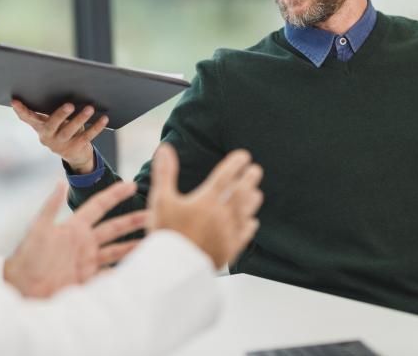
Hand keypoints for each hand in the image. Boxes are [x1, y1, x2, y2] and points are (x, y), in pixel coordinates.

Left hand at [3, 180, 147, 298]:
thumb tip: (60, 182)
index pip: (98, 206)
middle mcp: (83, 243)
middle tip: (154, 213)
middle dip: (133, 220)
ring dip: (133, 245)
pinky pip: (110, 273)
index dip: (115, 195)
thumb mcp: (37, 231)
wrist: (20, 292)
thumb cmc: (26, 260)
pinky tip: (138, 269)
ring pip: (116, 250)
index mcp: (74, 228)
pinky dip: (124, 270)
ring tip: (153, 241)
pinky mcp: (87, 280)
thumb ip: (50, 207)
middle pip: (114, 228)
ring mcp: (86, 262)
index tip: (132, 184)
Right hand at [11, 100, 107, 173]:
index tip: (14, 100)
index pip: (27, 118)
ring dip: (81, 119)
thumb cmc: (64, 128)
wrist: (76, 154)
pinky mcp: (75, 149)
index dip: (21, 110)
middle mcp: (47, 137)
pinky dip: (96, 127)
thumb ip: (52, 109)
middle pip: (51, 125)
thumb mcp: (56, 120)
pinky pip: (86, 137)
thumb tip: (62, 86)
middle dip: (60, 114)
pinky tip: (104, 118)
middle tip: (70, 105)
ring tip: (90, 108)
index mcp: (40, 127)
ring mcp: (60, 144)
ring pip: (70, 131)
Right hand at [147, 144, 262, 269]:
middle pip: (241, 192)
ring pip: (246, 213)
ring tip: (256, 192)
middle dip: (249, 179)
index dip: (235, 164)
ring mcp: (227, 234)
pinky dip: (250, 226)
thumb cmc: (165, 234)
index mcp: (205, 202)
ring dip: (252, 200)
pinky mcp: (229, 251)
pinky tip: (252, 222)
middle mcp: (221, 216)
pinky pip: (244, 236)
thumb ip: (165, 173)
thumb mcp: (160, 200)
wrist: (171, 270)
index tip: (243, 155)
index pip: (225, 177)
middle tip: (255, 169)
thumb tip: (165, 148)